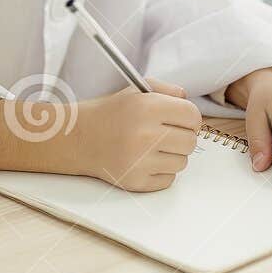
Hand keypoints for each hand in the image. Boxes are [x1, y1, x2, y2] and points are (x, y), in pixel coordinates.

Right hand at [0, 79, 201, 192]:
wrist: (78, 138)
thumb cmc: (111, 113)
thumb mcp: (136, 90)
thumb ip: (167, 91)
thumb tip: (188, 103)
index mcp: (147, 107)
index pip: (193, 116)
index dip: (189, 118)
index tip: (180, 120)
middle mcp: (145, 134)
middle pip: (191, 141)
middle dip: (182, 137)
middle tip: (166, 134)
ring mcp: (140, 161)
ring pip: (182, 162)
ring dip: (172, 156)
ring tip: (153, 148)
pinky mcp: (136, 182)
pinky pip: (169, 179)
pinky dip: (161, 172)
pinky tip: (145, 161)